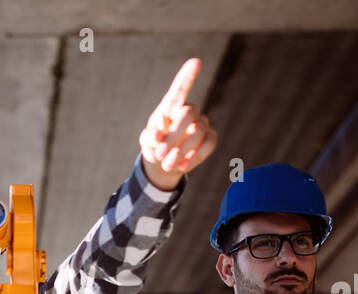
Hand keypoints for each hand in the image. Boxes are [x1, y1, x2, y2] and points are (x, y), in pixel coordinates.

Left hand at [139, 57, 217, 190]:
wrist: (165, 161)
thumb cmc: (155, 145)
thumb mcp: (147, 141)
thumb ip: (150, 138)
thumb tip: (158, 136)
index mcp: (170, 106)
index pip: (180, 89)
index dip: (188, 76)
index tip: (196, 62)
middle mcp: (188, 111)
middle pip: (189, 113)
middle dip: (174, 135)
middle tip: (160, 153)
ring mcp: (201, 123)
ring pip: (199, 131)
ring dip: (182, 150)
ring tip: (166, 164)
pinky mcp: (210, 138)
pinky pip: (209, 144)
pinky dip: (194, 158)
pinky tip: (180, 166)